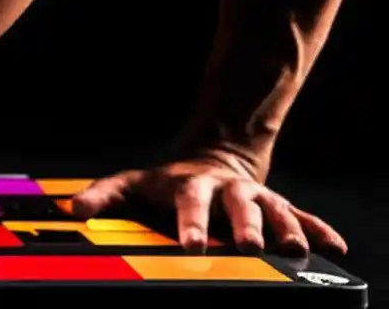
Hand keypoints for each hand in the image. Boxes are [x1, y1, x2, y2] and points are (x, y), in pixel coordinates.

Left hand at [70, 153, 346, 256]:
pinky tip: (334, 247)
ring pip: (274, 211)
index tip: (191, 246)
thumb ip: (105, 195)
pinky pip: (303, 217)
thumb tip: (76, 209)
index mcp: (191, 186)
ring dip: (286, 229)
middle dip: (244, 227)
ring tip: (295, 250)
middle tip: (250, 249)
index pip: (190, 204)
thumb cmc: (165, 183)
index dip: (191, 224)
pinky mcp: (279, 207)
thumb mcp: (132, 184)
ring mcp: (256, 198)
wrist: (211, 160)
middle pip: (239, 207)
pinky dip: (318, 230)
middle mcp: (227, 190)